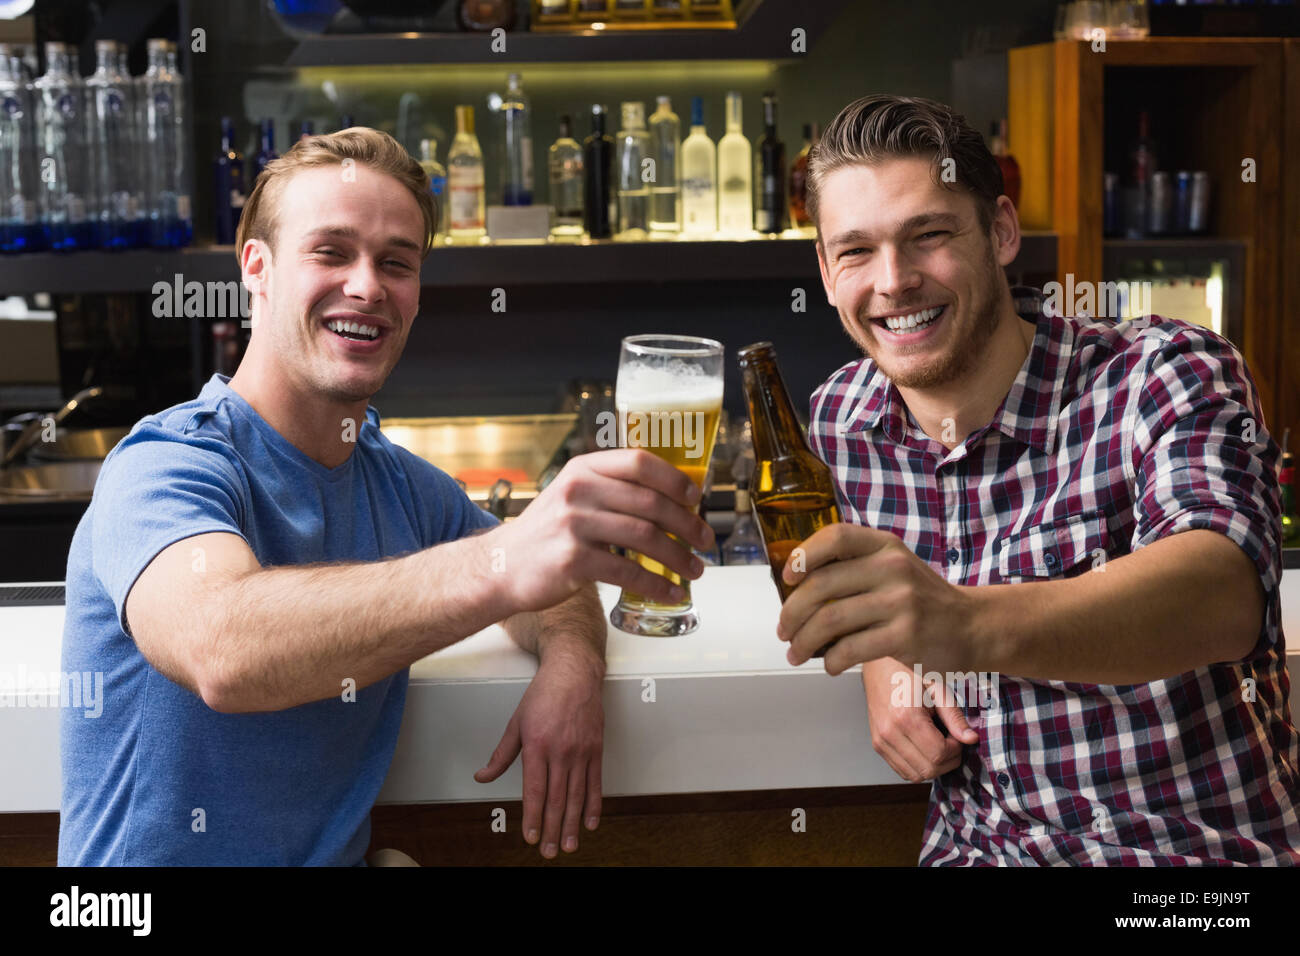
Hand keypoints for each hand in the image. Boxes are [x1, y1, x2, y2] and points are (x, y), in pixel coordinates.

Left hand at [474, 650, 603, 858]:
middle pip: (557, 799)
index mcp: (537, 746)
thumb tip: (483, 776)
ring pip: (577, 796)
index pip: (534, 791)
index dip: (532, 817)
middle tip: (548, 851)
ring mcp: (581, 752)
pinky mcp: (596, 749)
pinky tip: (590, 822)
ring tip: (567, 845)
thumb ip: (501, 755)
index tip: (530, 837)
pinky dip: (594, 805)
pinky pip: (596, 783)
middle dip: (551, 829)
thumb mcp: (516, 722)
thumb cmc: (544, 694)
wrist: (574, 673)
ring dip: (571, 824)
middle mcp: (561, 752)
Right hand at [486, 449, 714, 612]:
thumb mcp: (573, 496)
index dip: (675, 479)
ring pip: (645, 537)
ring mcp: (574, 525)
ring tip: (695, 569)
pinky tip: (670, 591)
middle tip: (705, 540)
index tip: (696, 497)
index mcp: (583, 469)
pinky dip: (656, 584)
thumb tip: (671, 501)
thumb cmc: (546, 534)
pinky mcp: (573, 561)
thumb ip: (611, 490)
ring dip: (678, 556)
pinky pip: (628, 572)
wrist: (501, 566)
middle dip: (687, 524)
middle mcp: (578, 491)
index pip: (639, 462)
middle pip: (650, 502)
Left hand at [775, 523, 976, 675]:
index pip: (835, 537)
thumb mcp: (894, 568)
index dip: (803, 555)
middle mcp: (892, 567)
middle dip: (791, 613)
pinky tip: (829, 665)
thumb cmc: (922, 600)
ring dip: (803, 641)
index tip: (787, 578)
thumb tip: (796, 588)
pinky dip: (831, 661)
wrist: (973, 626)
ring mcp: (901, 601)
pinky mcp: (906, 635)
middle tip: (782, 631)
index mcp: (885, 545)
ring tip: (795, 653)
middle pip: (821, 585)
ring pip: (830, 620)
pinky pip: (851, 649)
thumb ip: (855, 568)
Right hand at [862, 656, 977, 782]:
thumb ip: (955, 717)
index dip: (955, 749)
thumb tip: (971, 739)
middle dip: (947, 760)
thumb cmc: (908, 674)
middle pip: (928, 769)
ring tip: (937, 744)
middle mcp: (889, 733)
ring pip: (916, 775)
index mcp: (905, 717)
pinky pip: (903, 771)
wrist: (880, 668)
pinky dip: (919, 767)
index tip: (957, 736)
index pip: (938, 754)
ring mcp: (881, 741)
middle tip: (951, 741)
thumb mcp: (937, 689)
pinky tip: (924, 749)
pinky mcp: (878, 746)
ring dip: (934, 766)